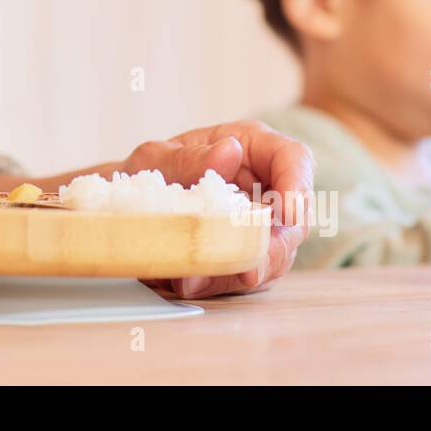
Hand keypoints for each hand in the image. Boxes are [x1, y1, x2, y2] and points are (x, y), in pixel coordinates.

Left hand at [126, 120, 313, 298]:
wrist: (132, 203)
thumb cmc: (151, 170)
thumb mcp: (158, 157)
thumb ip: (190, 157)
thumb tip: (228, 152)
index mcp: (253, 147)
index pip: (293, 158)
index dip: (297, 185)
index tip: (288, 213)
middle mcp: (266, 186)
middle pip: (295, 219)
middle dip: (273, 248)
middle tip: (248, 271)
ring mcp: (262, 224)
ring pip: (276, 255)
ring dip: (243, 272)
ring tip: (198, 279)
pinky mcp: (250, 254)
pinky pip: (250, 274)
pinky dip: (222, 282)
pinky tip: (192, 283)